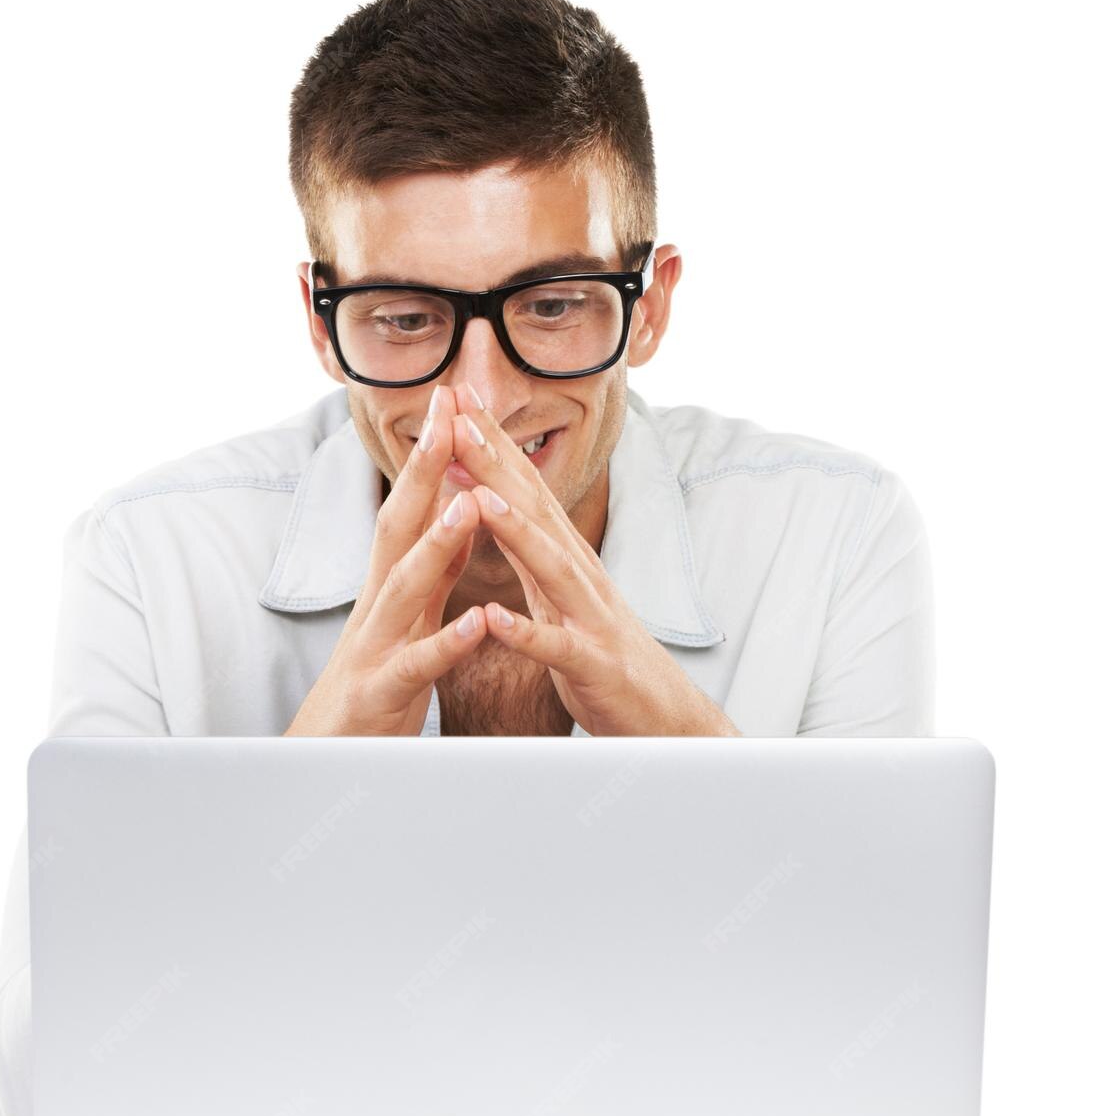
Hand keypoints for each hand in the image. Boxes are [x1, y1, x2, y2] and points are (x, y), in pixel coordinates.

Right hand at [284, 384, 493, 736]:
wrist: (325, 760)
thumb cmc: (375, 687)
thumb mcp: (409, 620)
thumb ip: (434, 570)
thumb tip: (461, 510)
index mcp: (389, 587)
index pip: (410, 508)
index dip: (432, 455)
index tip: (454, 401)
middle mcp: (378, 606)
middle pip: (398, 526)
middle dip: (424, 470)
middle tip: (451, 415)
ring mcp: (375, 648)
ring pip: (405, 588)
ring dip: (437, 544)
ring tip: (471, 504)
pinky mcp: (382, 693)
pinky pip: (419, 665)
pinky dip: (450, 641)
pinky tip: (481, 621)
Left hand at [449, 385, 737, 737]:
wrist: (661, 718)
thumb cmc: (600, 655)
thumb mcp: (556, 593)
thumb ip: (523, 548)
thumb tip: (482, 495)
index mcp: (564, 559)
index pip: (523, 489)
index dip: (489, 441)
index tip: (455, 397)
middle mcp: (580, 577)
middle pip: (535, 511)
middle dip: (495, 462)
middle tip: (458, 416)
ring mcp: (590, 620)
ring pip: (551, 569)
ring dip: (516, 533)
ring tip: (479, 499)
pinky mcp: (593, 667)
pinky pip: (557, 650)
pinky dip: (527, 634)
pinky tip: (495, 618)